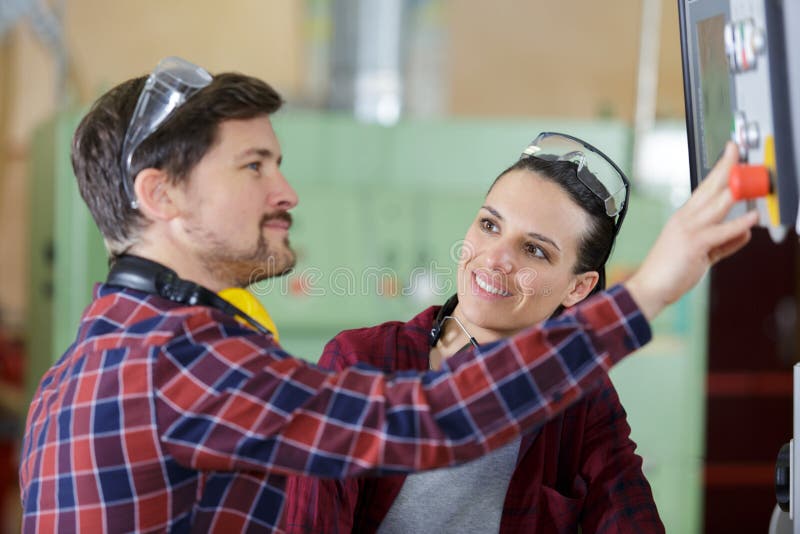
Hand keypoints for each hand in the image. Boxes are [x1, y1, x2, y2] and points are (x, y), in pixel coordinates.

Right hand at [625, 141, 758, 319]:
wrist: (649, 288)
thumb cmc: (669, 272)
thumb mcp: (702, 254)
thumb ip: (724, 242)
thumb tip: (744, 232)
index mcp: (684, 218)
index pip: (704, 188)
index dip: (719, 171)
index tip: (730, 156)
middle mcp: (685, 219)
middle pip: (709, 188)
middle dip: (725, 167)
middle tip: (737, 151)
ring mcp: (688, 230)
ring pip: (716, 204)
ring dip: (735, 189)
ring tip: (751, 176)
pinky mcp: (693, 245)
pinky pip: (720, 232)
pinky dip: (737, 224)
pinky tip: (751, 218)